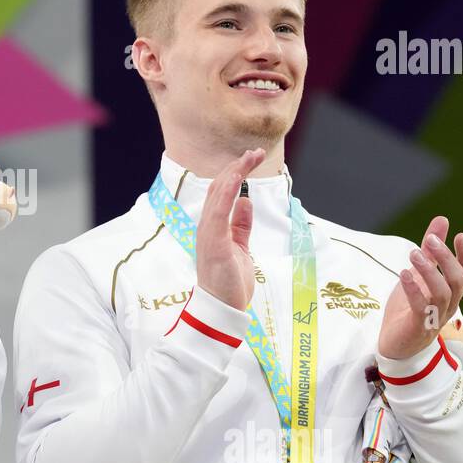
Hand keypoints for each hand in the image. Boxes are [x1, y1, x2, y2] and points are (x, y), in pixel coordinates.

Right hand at [195, 148, 264, 310]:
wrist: (222, 309)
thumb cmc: (229, 283)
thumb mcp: (240, 248)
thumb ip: (241, 225)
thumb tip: (246, 202)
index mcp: (213, 228)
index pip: (220, 193)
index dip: (234, 174)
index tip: (251, 160)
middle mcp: (207, 227)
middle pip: (218, 188)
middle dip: (237, 168)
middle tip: (255, 152)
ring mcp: (208, 234)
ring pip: (218, 194)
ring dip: (234, 173)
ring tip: (250, 157)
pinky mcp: (214, 242)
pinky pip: (219, 212)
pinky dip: (227, 191)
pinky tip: (236, 177)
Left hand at [378, 216, 462, 360]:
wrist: (395, 346)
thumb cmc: (409, 309)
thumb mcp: (418, 275)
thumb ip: (429, 251)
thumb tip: (442, 220)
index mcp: (450, 293)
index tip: (460, 235)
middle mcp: (447, 305)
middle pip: (456, 280)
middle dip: (445, 258)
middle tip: (429, 240)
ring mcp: (434, 317)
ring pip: (442, 293)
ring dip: (429, 271)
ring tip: (413, 253)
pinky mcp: (418, 326)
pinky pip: (421, 307)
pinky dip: (414, 289)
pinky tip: (404, 273)